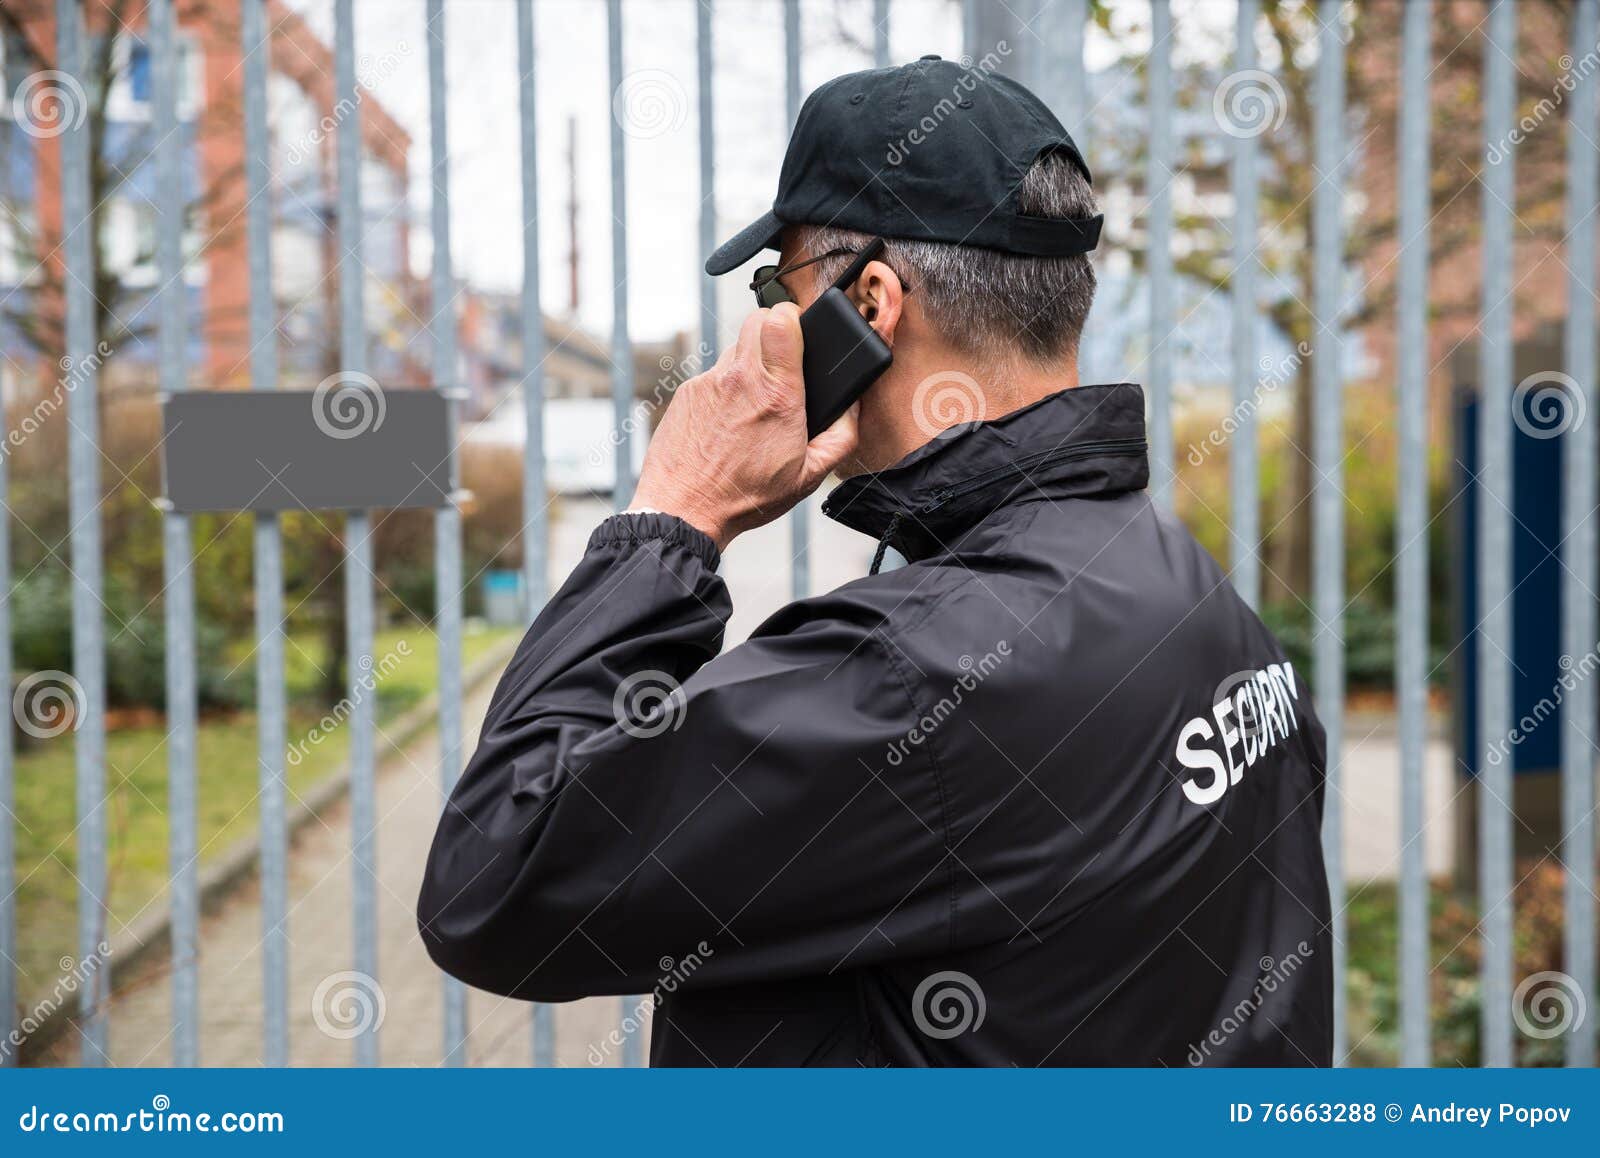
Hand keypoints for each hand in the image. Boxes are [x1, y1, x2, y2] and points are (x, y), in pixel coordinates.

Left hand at [628, 302, 858, 550]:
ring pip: (735, 347)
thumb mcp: (809, 476)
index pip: (781, 320)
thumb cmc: (745, 497)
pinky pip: (714, 374)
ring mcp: (709, 383)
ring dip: (751, 362)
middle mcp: (740, 380)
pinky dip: (726, 387)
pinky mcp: (687, 392)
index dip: (793, 318)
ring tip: (757, 400)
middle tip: (784, 360)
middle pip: (757, 319)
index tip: (800, 333)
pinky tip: (730, 419)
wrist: (685, 510)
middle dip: (774, 330)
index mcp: (777, 395)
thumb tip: (852, 407)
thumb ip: (842, 437)